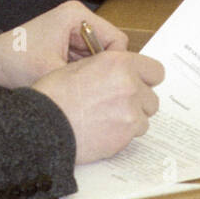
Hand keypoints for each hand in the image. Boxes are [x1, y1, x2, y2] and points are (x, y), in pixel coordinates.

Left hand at [0, 0, 127, 91]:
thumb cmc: (15, 62)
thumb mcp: (52, 72)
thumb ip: (83, 80)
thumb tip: (111, 93)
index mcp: (77, 16)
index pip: (117, 40)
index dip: (114, 64)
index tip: (104, 84)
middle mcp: (77, 20)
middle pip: (109, 49)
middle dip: (100, 70)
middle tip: (90, 90)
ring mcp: (72, 33)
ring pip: (98, 58)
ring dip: (89, 74)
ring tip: (77, 89)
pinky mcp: (65, 46)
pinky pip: (85, 62)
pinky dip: (80, 75)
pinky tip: (70, 87)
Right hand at [32, 51, 165, 163]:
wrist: (44, 124)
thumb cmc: (53, 95)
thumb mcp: (79, 66)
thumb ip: (108, 68)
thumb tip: (121, 74)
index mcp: (118, 63)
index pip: (155, 71)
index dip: (145, 79)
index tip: (138, 84)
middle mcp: (129, 85)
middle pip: (151, 98)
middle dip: (138, 103)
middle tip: (116, 106)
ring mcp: (130, 111)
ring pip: (144, 118)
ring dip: (130, 120)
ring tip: (105, 119)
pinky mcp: (126, 135)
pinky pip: (133, 135)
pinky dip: (121, 135)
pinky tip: (102, 131)